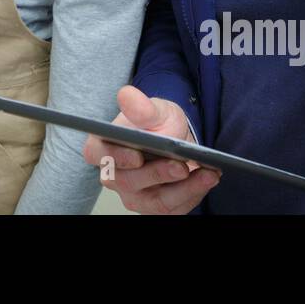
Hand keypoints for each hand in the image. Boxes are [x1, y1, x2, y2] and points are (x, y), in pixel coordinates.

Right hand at [82, 84, 220, 213]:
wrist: (177, 141)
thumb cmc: (158, 125)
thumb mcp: (154, 110)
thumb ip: (141, 106)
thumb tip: (126, 95)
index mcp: (104, 148)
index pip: (96, 155)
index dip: (115, 157)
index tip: (137, 156)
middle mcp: (114, 176)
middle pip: (129, 182)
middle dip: (158, 174)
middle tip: (181, 165)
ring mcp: (134, 196)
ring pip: (155, 201)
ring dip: (184, 189)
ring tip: (207, 174)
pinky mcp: (155, 208)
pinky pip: (173, 208)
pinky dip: (194, 194)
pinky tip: (208, 179)